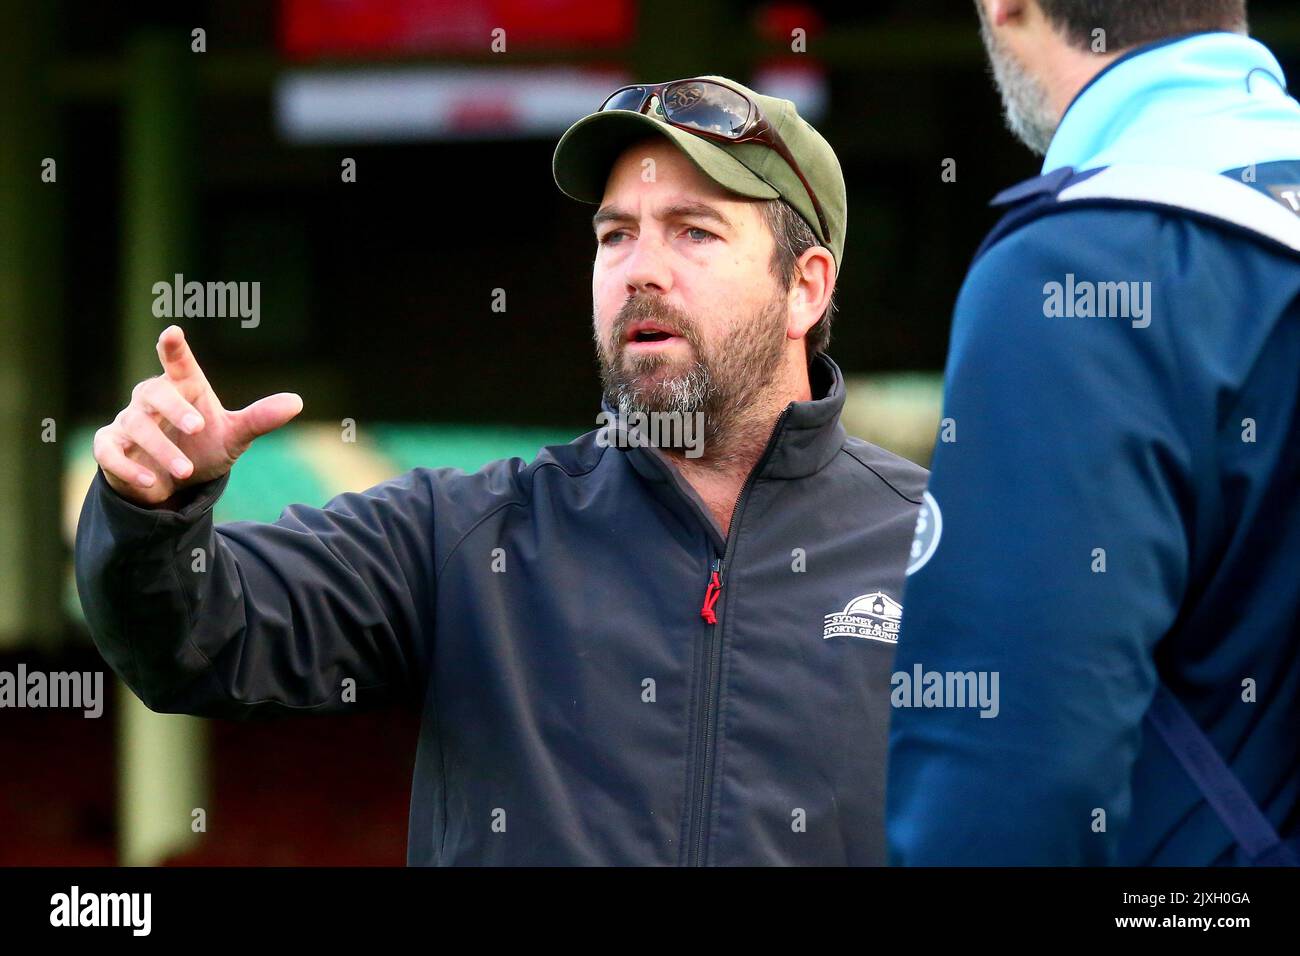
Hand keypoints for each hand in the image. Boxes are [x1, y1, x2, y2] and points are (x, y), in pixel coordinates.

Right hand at [93, 325, 302, 506]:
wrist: (174, 482)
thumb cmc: (203, 446)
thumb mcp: (234, 435)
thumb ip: (259, 419)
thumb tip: (297, 402)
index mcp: (182, 387)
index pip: (178, 362)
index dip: (174, 348)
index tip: (173, 332)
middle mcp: (151, 400)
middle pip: (154, 392)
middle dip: (175, 409)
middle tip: (199, 427)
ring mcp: (128, 422)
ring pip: (136, 426)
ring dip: (161, 448)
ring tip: (186, 469)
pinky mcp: (110, 447)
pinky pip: (110, 452)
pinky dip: (129, 467)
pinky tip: (152, 481)